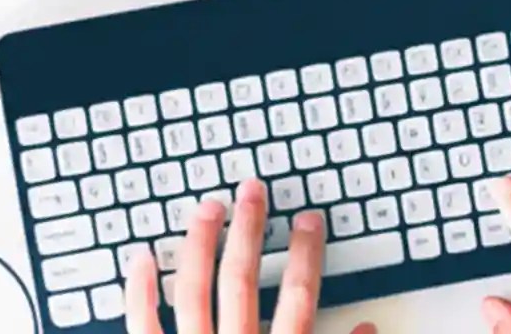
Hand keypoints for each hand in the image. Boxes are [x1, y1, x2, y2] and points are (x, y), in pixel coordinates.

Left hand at [125, 179, 375, 333]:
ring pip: (194, 293)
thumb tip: (370, 330)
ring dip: (201, 246)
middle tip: (252, 191)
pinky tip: (141, 257)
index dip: (307, 255)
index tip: (310, 221)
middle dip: (249, 231)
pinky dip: (139, 291)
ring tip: (207, 207)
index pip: (299, 299)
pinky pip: (143, 325)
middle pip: (242, 281)